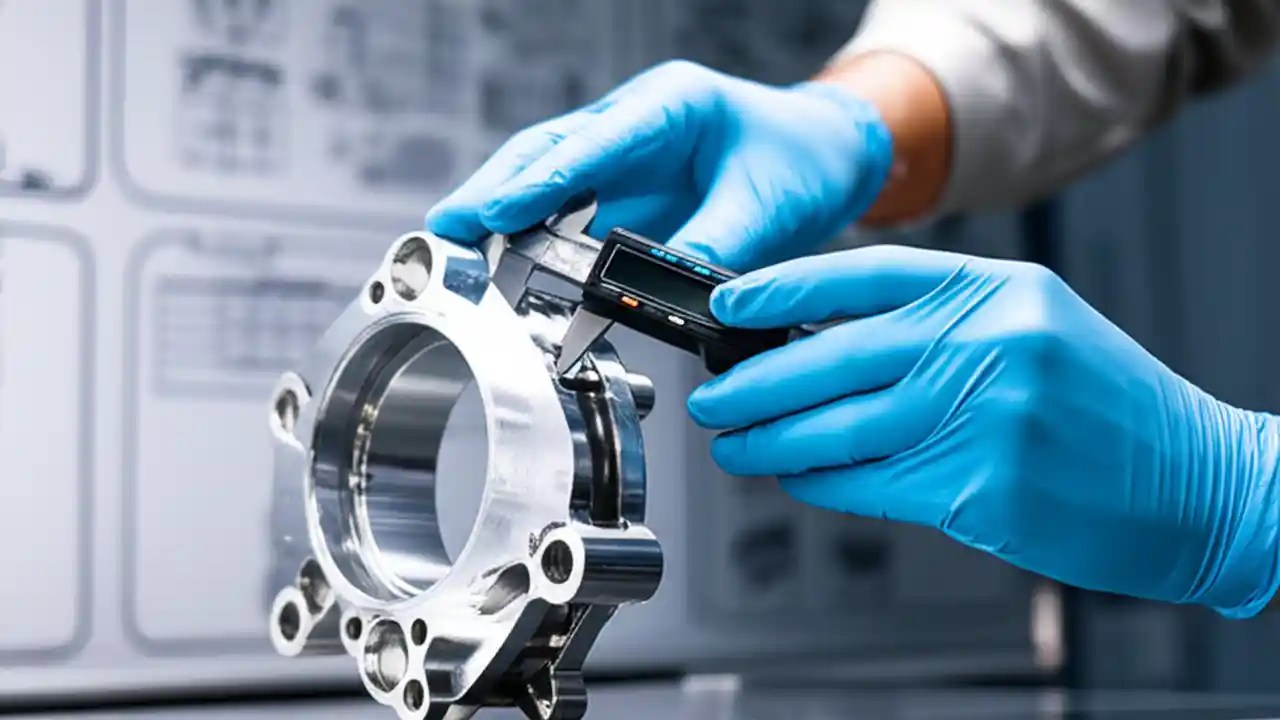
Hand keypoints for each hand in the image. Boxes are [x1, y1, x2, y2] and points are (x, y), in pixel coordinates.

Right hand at [424, 60, 891, 271]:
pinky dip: (536, 241)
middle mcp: (635, 124)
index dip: (538, 180)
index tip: (493, 211)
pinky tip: (507, 267)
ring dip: (503, 217)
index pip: (592, 143)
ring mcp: (624, 158)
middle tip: (448, 231)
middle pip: (547, 154)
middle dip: (494, 192)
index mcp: (671, 104)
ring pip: (547, 182)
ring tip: (460, 253)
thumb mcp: (772, 205)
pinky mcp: (624, 193)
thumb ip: (716, 245)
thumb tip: (666, 290)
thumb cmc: (804, 160)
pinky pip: (569, 215)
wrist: (825, 158)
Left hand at [687, 245, 1279, 616]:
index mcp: (997, 291)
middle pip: (834, 356)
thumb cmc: (1107, 406)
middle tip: (713, 397)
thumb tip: (819, 341)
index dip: (783, 287)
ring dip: (771, 440)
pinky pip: (869, 483)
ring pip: (839, 426)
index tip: (730, 305)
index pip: (865, 275)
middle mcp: (988, 343)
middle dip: (755, 381)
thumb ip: (939, 325)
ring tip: (735, 445)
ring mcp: (984, 416)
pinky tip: (795, 479)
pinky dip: (819, 482)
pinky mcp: (979, 488)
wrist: (1196, 482)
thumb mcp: (1035, 327)